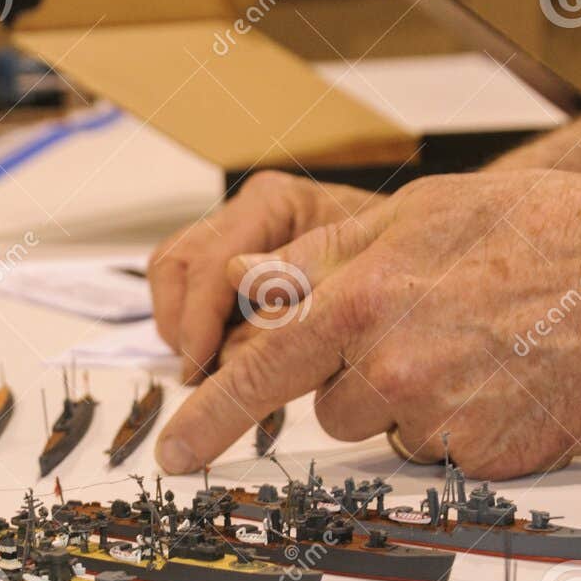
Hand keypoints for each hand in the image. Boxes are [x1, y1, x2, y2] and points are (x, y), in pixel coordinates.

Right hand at [146, 170, 386, 381]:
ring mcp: (232, 237)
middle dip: (182, 326)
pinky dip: (191, 331)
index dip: (199, 321)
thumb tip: (234, 358)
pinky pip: (183, 293)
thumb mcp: (353, 285)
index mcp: (274, 203)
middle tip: (201, 376)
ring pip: (170, 275)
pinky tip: (218, 360)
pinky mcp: (226, 267)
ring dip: (179, 329)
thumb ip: (292, 311)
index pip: (209, 260)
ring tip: (206, 371)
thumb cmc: (391, 267)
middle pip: (176, 262)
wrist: (411, 260)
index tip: (202, 369)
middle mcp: (245, 213)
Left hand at [153, 168, 580, 479]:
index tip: (176, 451)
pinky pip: (446, 455)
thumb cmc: (540, 230)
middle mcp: (391, 367)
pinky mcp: (489, 459)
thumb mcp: (417, 211)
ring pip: (387, 432)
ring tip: (482, 348)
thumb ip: (323, 255)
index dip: (208, 415)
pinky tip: (511, 379)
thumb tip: (249, 286)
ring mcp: (441, 419)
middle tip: (434, 329)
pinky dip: (466, 426)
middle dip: (360, 378)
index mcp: (360, 299)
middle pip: (330, 407)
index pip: (257, 371)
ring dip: (413, 403)